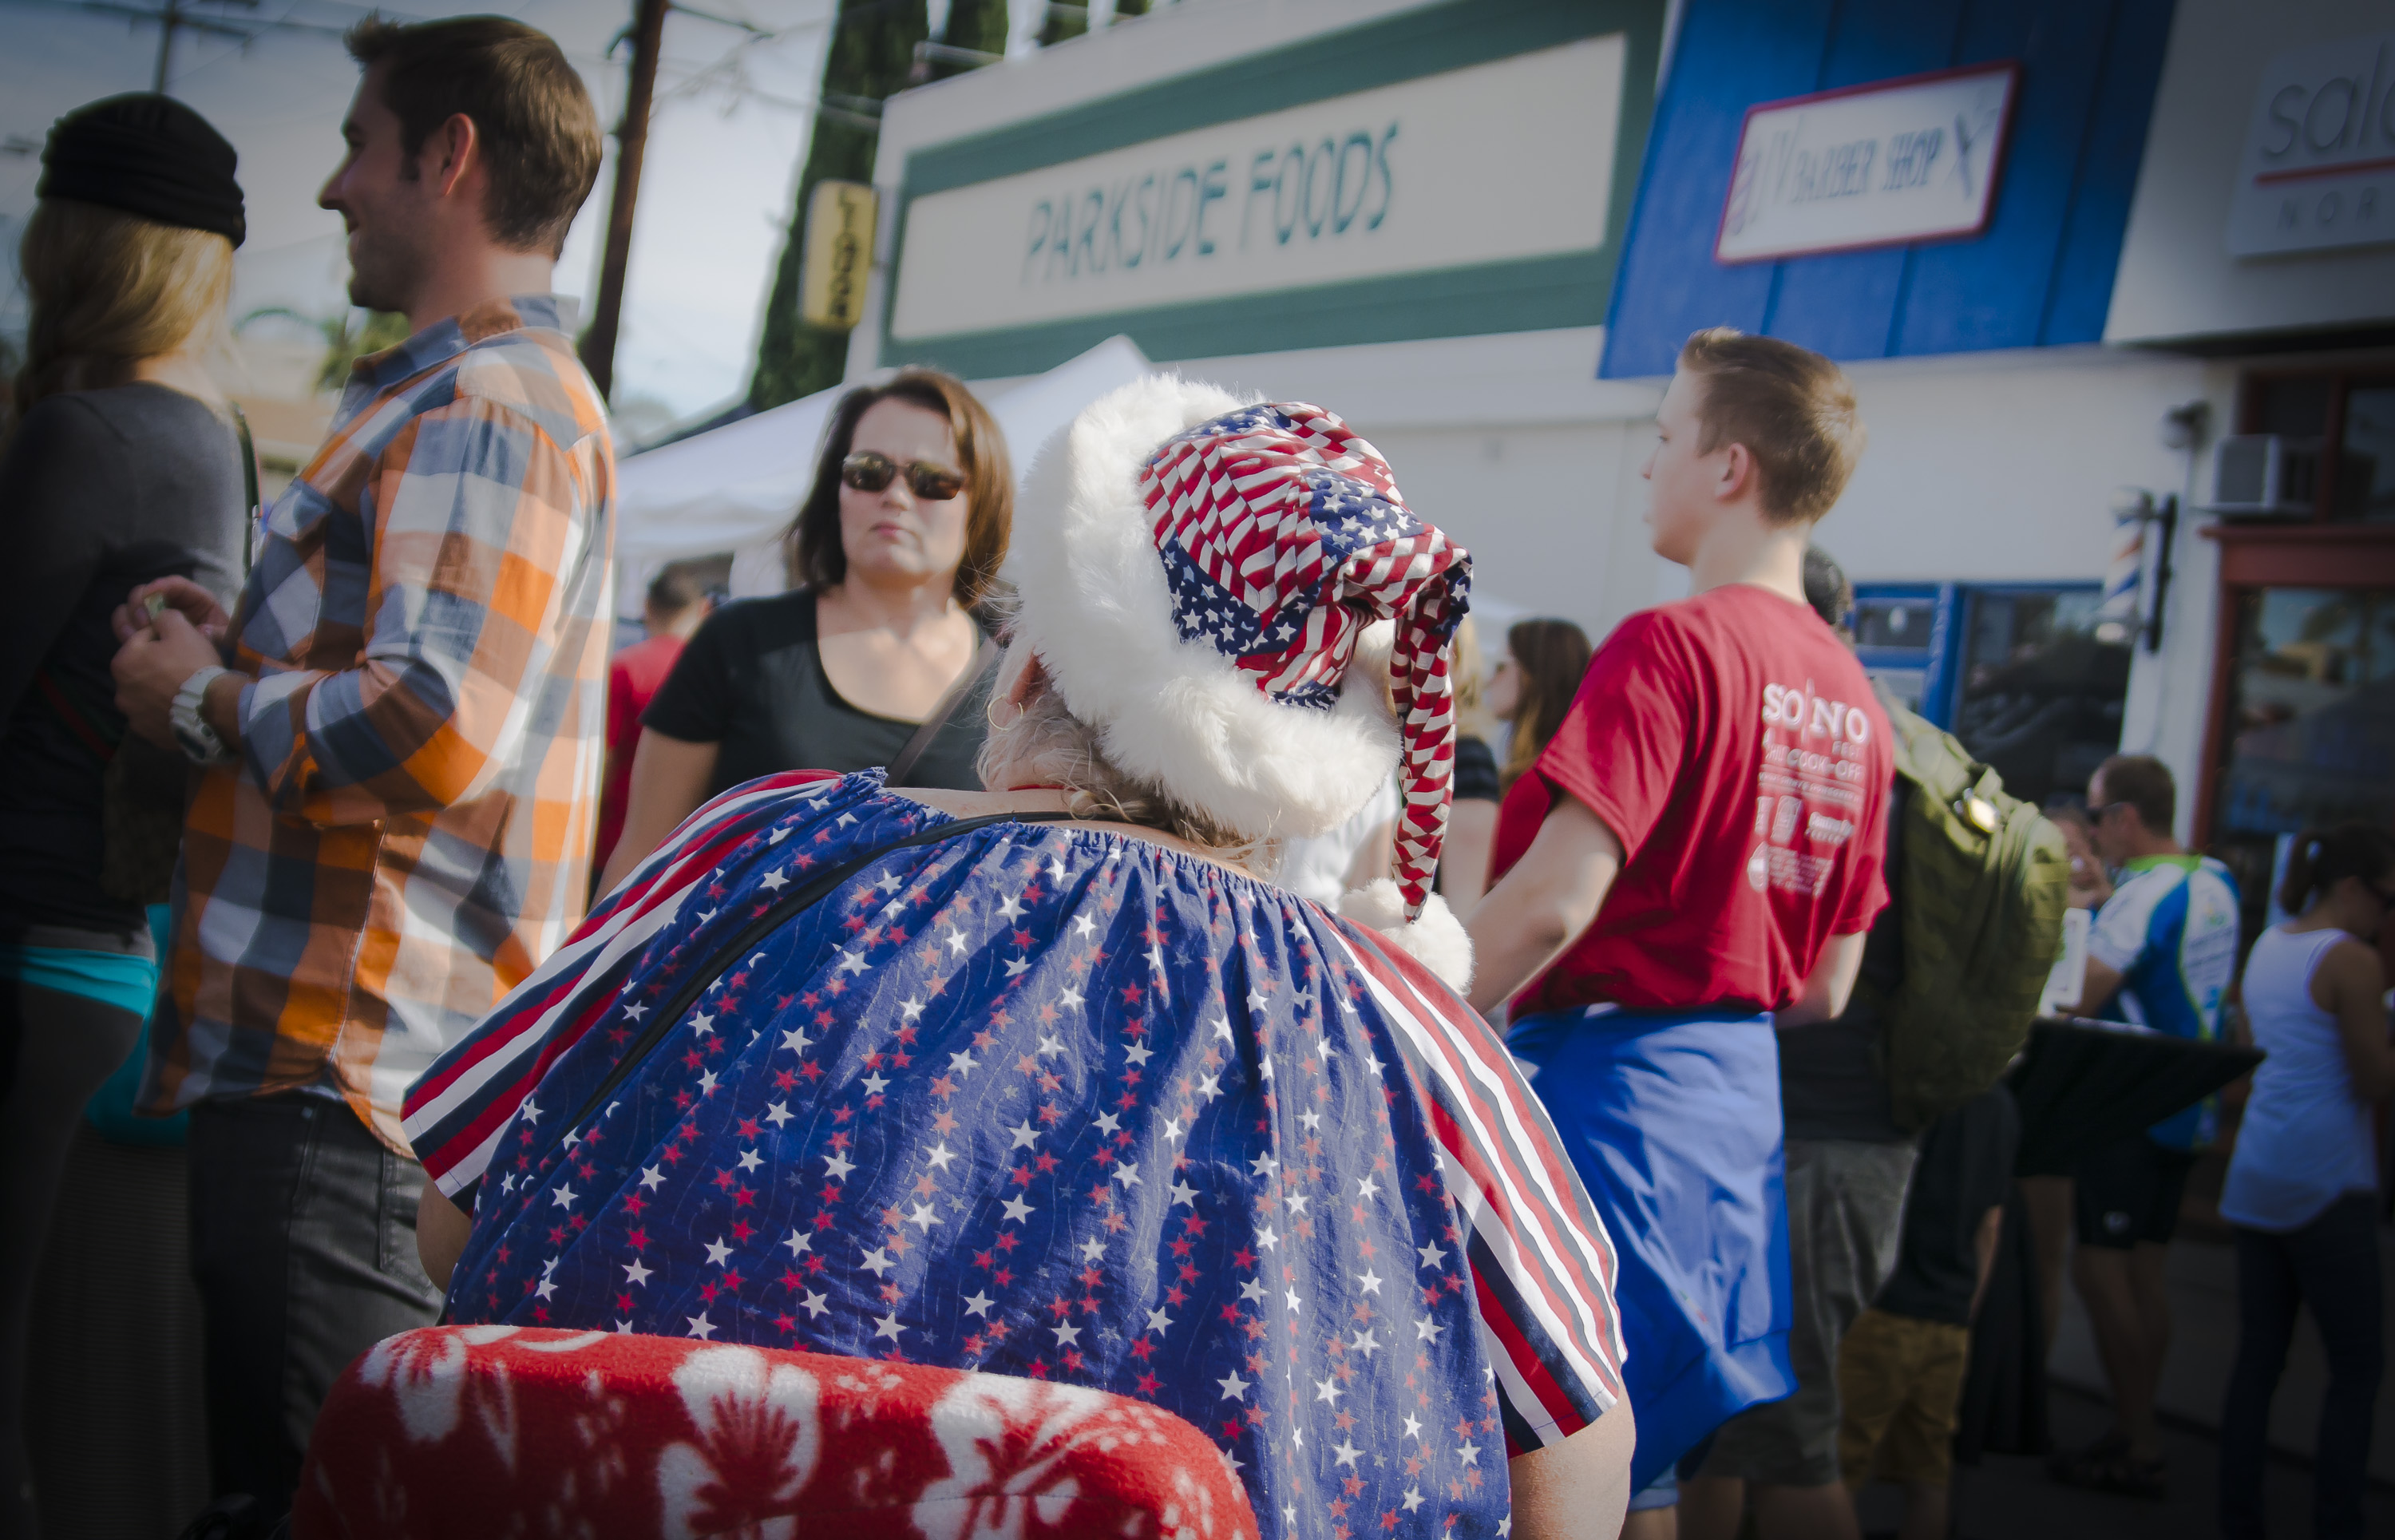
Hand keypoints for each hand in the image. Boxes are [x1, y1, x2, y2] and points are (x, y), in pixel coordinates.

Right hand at [112, 576, 228, 645]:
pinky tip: (128, 638)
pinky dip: (125, 628)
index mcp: (197, 601)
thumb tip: (204, 630)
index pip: (177, 585)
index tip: (152, 592)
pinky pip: (128, 625)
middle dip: (142, 601)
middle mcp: (174, 606)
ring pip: (134, 606)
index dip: (163, 585)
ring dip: (131, 615)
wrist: (214, 670)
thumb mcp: (228, 640)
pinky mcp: (147, 633)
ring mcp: (158, 619)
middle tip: (144, 620)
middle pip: (149, 592)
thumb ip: (219, 633)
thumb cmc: (224, 649)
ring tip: (136, 632)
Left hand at [113, 607, 225, 747]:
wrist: (212, 710)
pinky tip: (182, 710)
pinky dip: (164, 713)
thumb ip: (165, 617)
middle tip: (186, 669)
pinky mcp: (147, 733)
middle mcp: (120, 690)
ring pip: (146, 696)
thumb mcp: (182, 629)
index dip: (165, 639)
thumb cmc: (193, 666)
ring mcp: (132, 715)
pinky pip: (155, 717)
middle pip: (142, 670)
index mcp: (123, 661)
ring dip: (159, 692)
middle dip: (158, 667)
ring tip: (184, 693)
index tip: (184, 645)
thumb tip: (159, 618)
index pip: (142, 640)